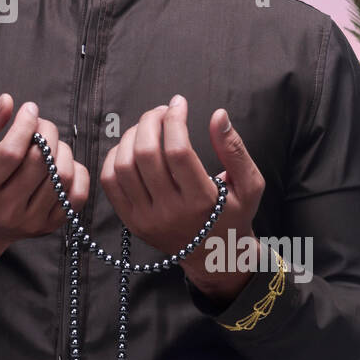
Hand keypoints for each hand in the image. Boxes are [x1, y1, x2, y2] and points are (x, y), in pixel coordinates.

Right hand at [0, 94, 88, 271]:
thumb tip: (7, 101)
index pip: (11, 153)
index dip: (25, 125)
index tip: (29, 109)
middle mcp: (5, 210)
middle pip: (40, 162)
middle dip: (46, 132)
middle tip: (39, 123)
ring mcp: (31, 221)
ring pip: (62, 175)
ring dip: (60, 149)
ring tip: (47, 143)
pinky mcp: (50, 226)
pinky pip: (77, 193)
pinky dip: (76, 170)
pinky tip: (59, 163)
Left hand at [100, 95, 264, 276]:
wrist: (214, 257)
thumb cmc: (234, 215)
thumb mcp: (250, 185)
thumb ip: (235, 149)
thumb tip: (218, 114)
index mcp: (201, 202)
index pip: (178, 151)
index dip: (175, 120)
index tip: (179, 103)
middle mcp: (170, 212)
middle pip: (146, 155)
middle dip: (150, 122)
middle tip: (161, 111)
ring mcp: (145, 218)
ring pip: (123, 166)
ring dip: (131, 136)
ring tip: (147, 126)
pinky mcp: (130, 221)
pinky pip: (110, 182)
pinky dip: (115, 156)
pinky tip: (131, 145)